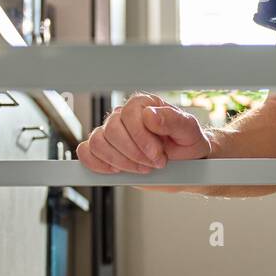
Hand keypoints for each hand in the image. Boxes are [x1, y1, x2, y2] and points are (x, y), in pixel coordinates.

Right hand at [75, 92, 209, 175]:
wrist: (187, 162)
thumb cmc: (187, 143)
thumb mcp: (189, 130)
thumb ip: (173, 120)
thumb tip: (150, 115)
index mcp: (144, 104)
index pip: (129, 115)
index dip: (141, 139)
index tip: (158, 156)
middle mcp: (124, 116)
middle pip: (111, 131)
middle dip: (133, 153)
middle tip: (153, 165)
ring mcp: (112, 133)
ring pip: (97, 143)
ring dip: (119, 161)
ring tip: (140, 168)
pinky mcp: (105, 151)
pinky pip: (86, 153)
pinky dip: (96, 164)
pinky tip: (116, 170)